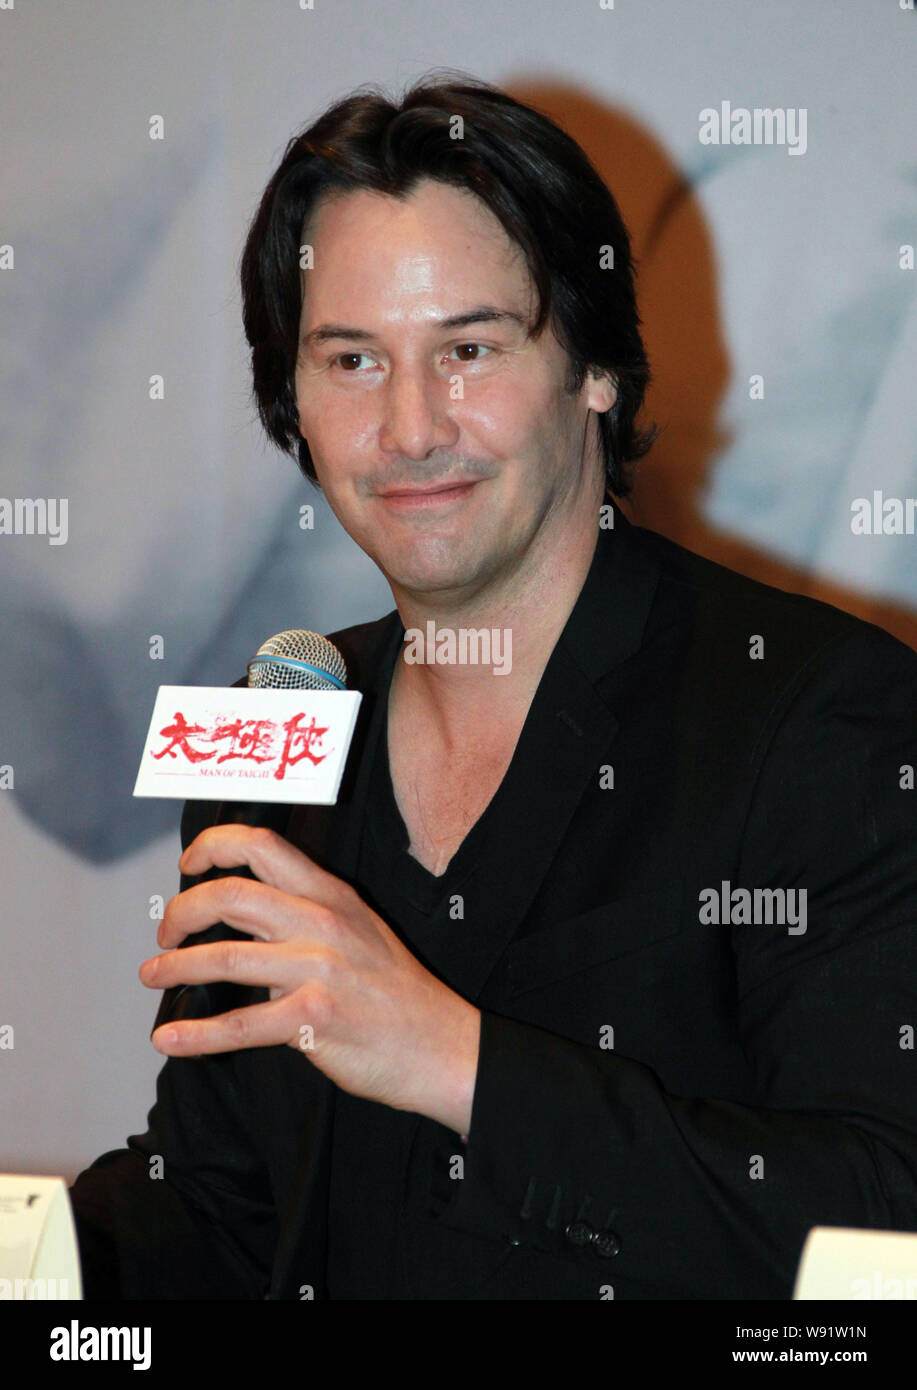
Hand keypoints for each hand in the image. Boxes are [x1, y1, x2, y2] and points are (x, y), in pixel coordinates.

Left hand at [139, 825, 479, 1135]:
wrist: (442, 1046)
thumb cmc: (397, 992)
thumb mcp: (360, 930)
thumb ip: (306, 915)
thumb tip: (241, 915)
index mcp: (332, 895)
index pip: (262, 846)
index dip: (214, 846)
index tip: (189, 864)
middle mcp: (323, 924)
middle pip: (230, 895)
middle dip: (181, 912)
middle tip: (167, 933)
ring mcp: (318, 971)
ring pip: (224, 958)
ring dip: (175, 967)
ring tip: (153, 975)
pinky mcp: (313, 1021)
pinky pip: (238, 1025)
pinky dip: (194, 1034)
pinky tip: (168, 1039)